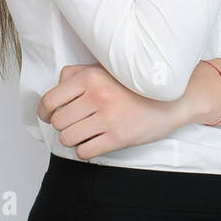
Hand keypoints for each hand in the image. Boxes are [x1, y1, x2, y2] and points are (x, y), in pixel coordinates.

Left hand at [36, 63, 189, 159]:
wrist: (174, 99)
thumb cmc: (139, 85)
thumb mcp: (108, 69)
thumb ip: (79, 73)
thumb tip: (57, 84)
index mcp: (91, 78)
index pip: (49, 101)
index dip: (45, 111)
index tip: (50, 115)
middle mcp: (98, 96)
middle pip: (57, 122)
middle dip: (63, 125)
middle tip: (77, 122)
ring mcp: (108, 118)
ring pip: (67, 138)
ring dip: (74, 138)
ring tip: (87, 132)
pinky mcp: (118, 138)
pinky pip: (84, 152)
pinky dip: (86, 150)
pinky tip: (96, 141)